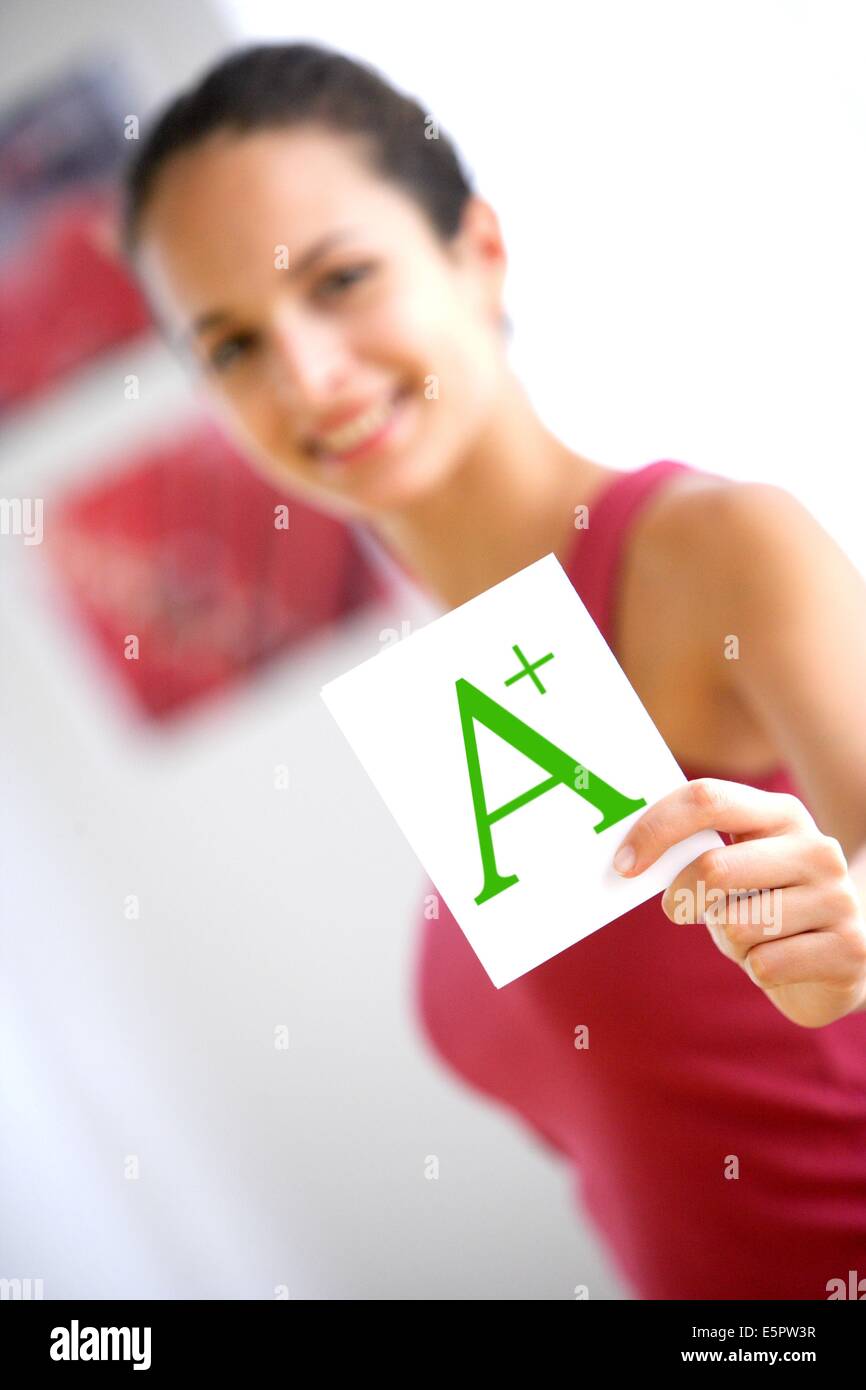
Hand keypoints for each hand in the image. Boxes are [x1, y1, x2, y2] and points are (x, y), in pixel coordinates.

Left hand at [612, 777, 865, 1027]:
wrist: (842, 955)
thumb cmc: (767, 904)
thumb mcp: (734, 868)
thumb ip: (695, 851)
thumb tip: (626, 856)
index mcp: (782, 813)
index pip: (708, 799)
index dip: (656, 829)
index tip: (624, 864)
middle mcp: (817, 848)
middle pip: (713, 867)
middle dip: (681, 897)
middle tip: (677, 908)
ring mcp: (838, 897)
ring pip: (736, 925)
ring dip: (728, 941)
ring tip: (753, 937)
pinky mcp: (849, 948)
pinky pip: (764, 965)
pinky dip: (757, 970)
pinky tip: (781, 961)